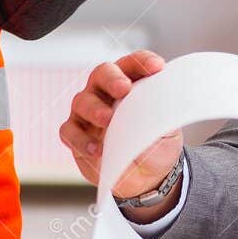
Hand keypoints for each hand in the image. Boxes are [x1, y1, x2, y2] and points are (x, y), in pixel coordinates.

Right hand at [60, 50, 180, 217]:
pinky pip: (70, 132)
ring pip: (83, 101)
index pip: (134, 63)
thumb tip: (158, 108)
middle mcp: (105, 91)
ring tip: (107, 120)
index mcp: (131, 82)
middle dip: (112, 79)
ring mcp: (87, 112)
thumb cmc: (156, 143)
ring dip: (95, 109)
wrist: (148, 177)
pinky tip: (97, 150)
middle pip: (102, 73)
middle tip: (123, 88)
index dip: (143, 62)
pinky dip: (81, 140)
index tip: (157, 67)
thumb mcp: (167, 130)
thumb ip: (162, 117)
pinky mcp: (76, 135)